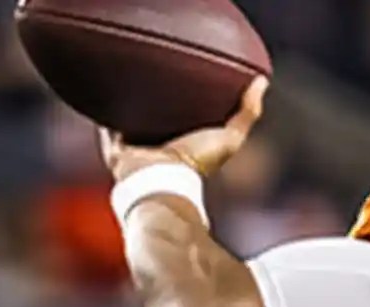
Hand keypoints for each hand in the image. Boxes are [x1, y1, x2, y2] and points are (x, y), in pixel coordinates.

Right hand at [100, 76, 268, 181]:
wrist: (161, 179)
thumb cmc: (196, 163)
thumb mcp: (230, 137)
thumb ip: (247, 113)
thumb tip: (262, 81)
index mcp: (185, 143)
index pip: (184, 116)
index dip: (188, 96)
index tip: (191, 74)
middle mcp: (161, 144)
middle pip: (157, 114)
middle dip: (157, 94)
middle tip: (158, 65)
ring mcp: (136, 146)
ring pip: (131, 116)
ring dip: (131, 98)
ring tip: (131, 69)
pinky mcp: (114, 145)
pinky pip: (107, 121)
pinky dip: (107, 105)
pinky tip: (106, 83)